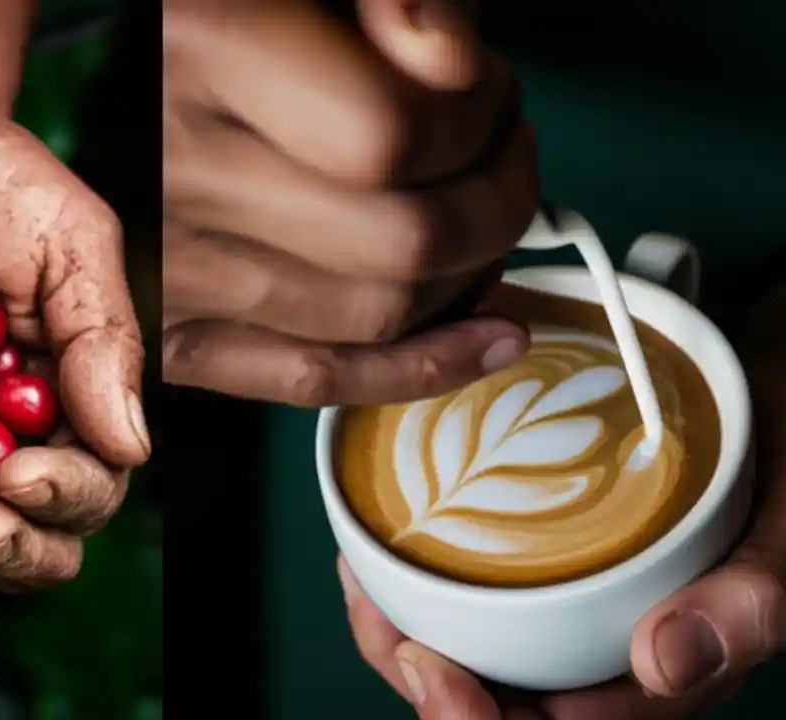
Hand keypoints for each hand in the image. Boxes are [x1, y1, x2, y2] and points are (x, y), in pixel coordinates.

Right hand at [163, 0, 538, 405]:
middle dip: (496, 200)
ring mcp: (169, 270)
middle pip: (399, 241)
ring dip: (469, 273)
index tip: (491, 97)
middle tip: (505, 158)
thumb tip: (459, 73)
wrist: (59, 96)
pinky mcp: (173, 335)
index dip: (478, 121)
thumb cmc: (182, 26)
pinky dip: (415, 371)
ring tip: (483, 220)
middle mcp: (176, 173)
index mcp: (196, 55)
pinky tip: (486, 338)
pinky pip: (308, 378)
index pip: (389, 137)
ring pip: (372, 315)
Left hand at [336, 287, 785, 718]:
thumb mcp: (780, 529)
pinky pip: (471, 602)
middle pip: (503, 704)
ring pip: (478, 658)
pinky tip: (379, 559)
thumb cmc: (776, 466)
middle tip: (391, 638)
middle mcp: (608, 658)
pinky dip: (417, 589)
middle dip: (431, 686)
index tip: (432, 672)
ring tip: (366, 591)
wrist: (762, 403)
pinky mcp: (543, 570)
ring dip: (411, 638)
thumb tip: (662, 664)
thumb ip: (745, 602)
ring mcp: (573, 615)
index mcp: (662, 676)